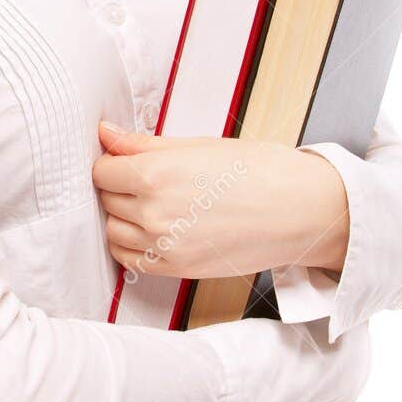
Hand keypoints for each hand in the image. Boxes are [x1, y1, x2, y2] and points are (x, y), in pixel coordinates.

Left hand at [92, 118, 349, 279]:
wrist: (299, 211)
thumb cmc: (258, 171)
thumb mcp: (198, 146)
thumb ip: (144, 144)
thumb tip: (106, 133)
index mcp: (156, 174)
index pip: (102, 171)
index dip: (113, 163)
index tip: (127, 161)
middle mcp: (154, 212)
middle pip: (106, 200)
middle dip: (120, 187)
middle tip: (147, 179)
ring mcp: (164, 244)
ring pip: (113, 230)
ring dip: (123, 216)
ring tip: (154, 203)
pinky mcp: (176, 268)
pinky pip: (129, 258)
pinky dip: (131, 244)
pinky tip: (152, 230)